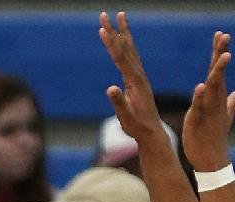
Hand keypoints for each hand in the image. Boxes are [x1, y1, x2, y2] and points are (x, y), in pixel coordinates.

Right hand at [99, 11, 174, 145]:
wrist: (152, 133)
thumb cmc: (137, 128)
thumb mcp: (126, 118)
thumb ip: (119, 103)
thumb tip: (110, 88)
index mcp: (134, 81)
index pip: (120, 57)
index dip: (110, 43)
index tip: (102, 28)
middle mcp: (138, 74)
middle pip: (124, 47)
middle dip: (113, 31)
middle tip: (104, 14)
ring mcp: (139, 76)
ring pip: (129, 49)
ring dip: (122, 32)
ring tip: (118, 16)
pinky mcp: (138, 80)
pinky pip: (131, 58)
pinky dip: (126, 46)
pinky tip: (123, 41)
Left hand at [184, 30, 234, 171]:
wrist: (210, 159)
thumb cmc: (213, 137)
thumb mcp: (221, 116)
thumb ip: (229, 103)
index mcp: (216, 97)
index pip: (217, 70)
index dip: (218, 52)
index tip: (220, 34)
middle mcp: (215, 100)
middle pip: (218, 73)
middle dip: (220, 54)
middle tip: (223, 35)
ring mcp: (209, 110)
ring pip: (213, 87)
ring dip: (217, 72)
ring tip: (222, 56)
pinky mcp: (200, 121)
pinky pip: (201, 107)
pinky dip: (200, 96)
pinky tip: (200, 86)